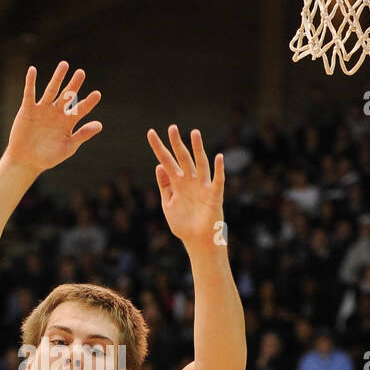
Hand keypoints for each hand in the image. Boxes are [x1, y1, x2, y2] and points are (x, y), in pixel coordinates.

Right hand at [4, 62, 101, 175]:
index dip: (89, 102)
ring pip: (51, 90)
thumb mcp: (68, 147)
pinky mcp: (28, 109)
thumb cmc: (49, 157)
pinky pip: (30, 93)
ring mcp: (43, 109)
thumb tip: (100, 125)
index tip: (97, 94)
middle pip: (67, 95)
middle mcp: (56, 113)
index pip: (81, 109)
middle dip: (74, 84)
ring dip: (57, 78)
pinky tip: (32, 70)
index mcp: (68, 122)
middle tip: (81, 73)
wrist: (26, 161)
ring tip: (64, 65)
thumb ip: (82, 135)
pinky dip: (30, 82)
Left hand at [146, 125, 225, 249]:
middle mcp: (190, 181)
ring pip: (200, 164)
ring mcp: (202, 187)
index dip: (158, 148)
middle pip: (182, 158)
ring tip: (194, 133)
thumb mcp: (168, 204)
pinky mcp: (214, 196)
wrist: (197, 242)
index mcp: (177, 183)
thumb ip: (164, 185)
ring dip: (198, 149)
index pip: (166, 161)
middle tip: (172, 127)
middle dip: (177, 143)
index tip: (150, 133)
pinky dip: (219, 170)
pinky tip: (218, 157)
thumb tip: (158, 166)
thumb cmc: (183, 224)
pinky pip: (217, 181)